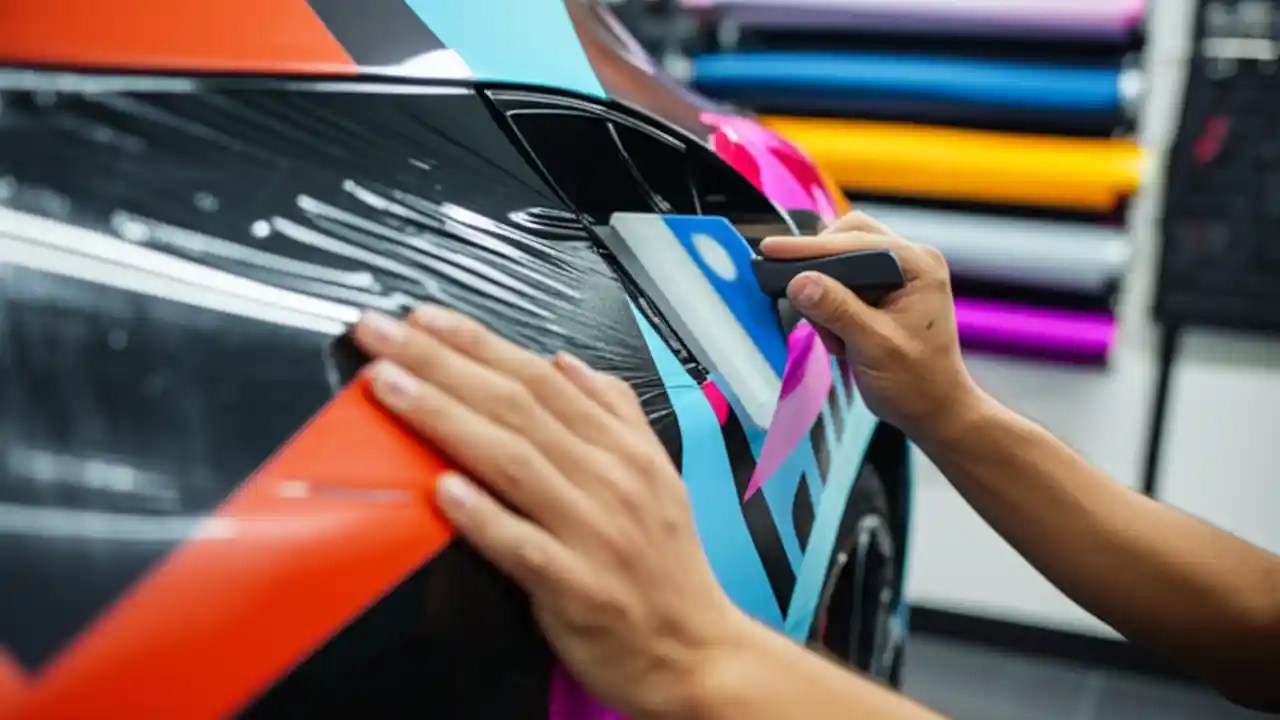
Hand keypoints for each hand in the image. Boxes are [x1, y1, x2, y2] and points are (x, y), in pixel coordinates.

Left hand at [351, 307, 752, 718]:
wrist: (695, 651)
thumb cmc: (663, 564)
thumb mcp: (656, 474)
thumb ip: (615, 413)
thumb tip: (565, 363)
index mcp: (622, 448)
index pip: (538, 379)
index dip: (476, 344)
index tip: (420, 318)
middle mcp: (609, 478)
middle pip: (516, 406)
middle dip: (441, 363)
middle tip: (378, 334)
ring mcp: (592, 532)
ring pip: (512, 462)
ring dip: (444, 419)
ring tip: (387, 388)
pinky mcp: (576, 587)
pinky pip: (523, 545)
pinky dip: (484, 517)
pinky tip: (442, 490)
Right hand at [760, 211, 985, 443]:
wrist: (933, 411)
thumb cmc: (915, 383)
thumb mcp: (873, 346)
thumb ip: (837, 310)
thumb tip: (798, 281)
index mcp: (919, 266)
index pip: (856, 240)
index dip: (811, 246)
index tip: (771, 249)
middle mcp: (912, 260)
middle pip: (849, 238)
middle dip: (821, 268)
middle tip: (798, 296)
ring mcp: (901, 274)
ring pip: (843, 260)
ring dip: (827, 294)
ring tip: (835, 337)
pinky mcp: (887, 291)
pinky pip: (846, 282)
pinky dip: (833, 307)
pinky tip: (841, 339)